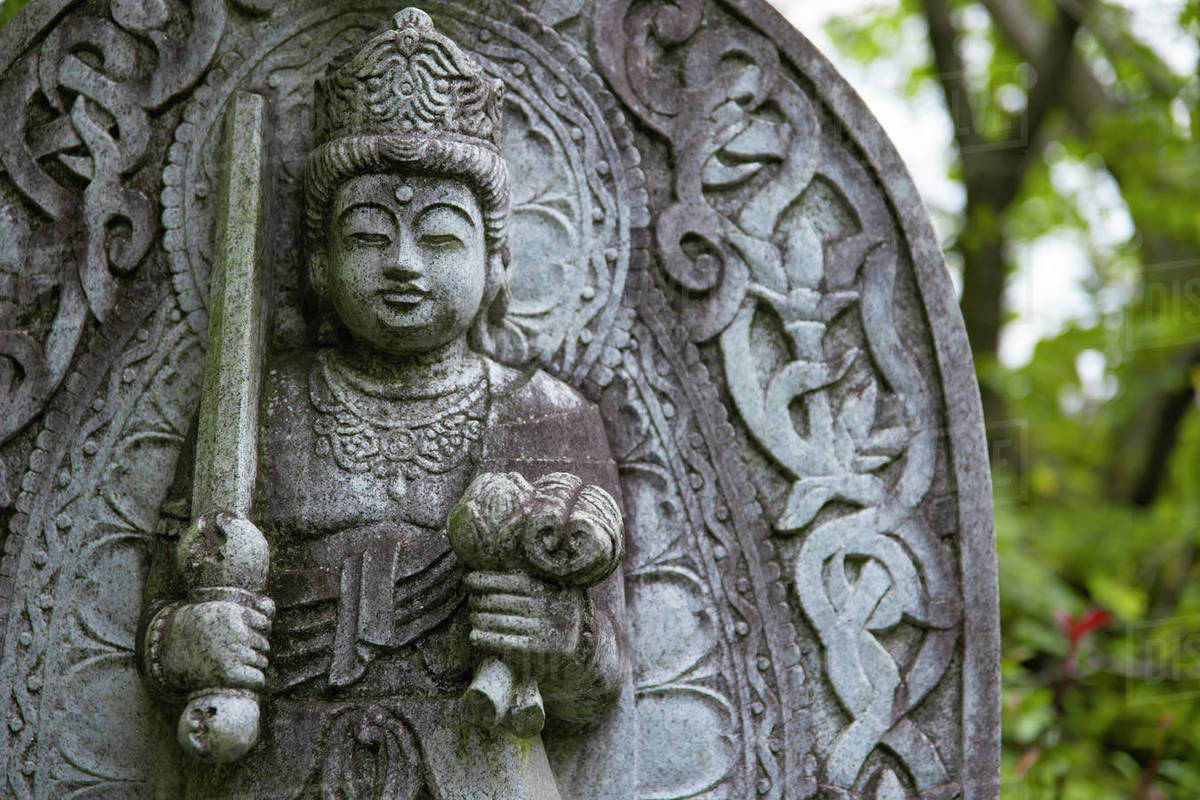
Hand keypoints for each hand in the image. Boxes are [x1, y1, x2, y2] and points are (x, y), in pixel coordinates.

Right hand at [159, 596, 273, 691]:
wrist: (166, 649)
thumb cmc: (195, 627)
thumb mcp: (217, 608)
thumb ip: (242, 609)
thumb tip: (271, 606)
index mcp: (235, 613)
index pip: (264, 623)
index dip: (256, 630)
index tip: (245, 637)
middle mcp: (237, 632)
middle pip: (264, 644)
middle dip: (254, 649)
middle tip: (235, 654)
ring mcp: (235, 653)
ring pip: (262, 661)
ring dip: (253, 665)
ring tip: (233, 665)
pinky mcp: (231, 674)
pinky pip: (258, 679)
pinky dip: (253, 681)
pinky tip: (241, 679)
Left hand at [465, 572, 588, 676]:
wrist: (583, 649)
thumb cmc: (560, 615)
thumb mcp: (558, 591)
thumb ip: (537, 579)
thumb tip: (498, 558)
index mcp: (553, 589)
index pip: (515, 582)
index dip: (489, 579)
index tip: (469, 578)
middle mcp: (551, 608)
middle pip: (506, 601)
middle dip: (482, 599)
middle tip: (470, 599)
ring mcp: (546, 630)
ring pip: (503, 621)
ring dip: (481, 618)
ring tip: (472, 615)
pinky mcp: (540, 651)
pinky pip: (507, 643)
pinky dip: (487, 639)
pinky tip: (474, 636)